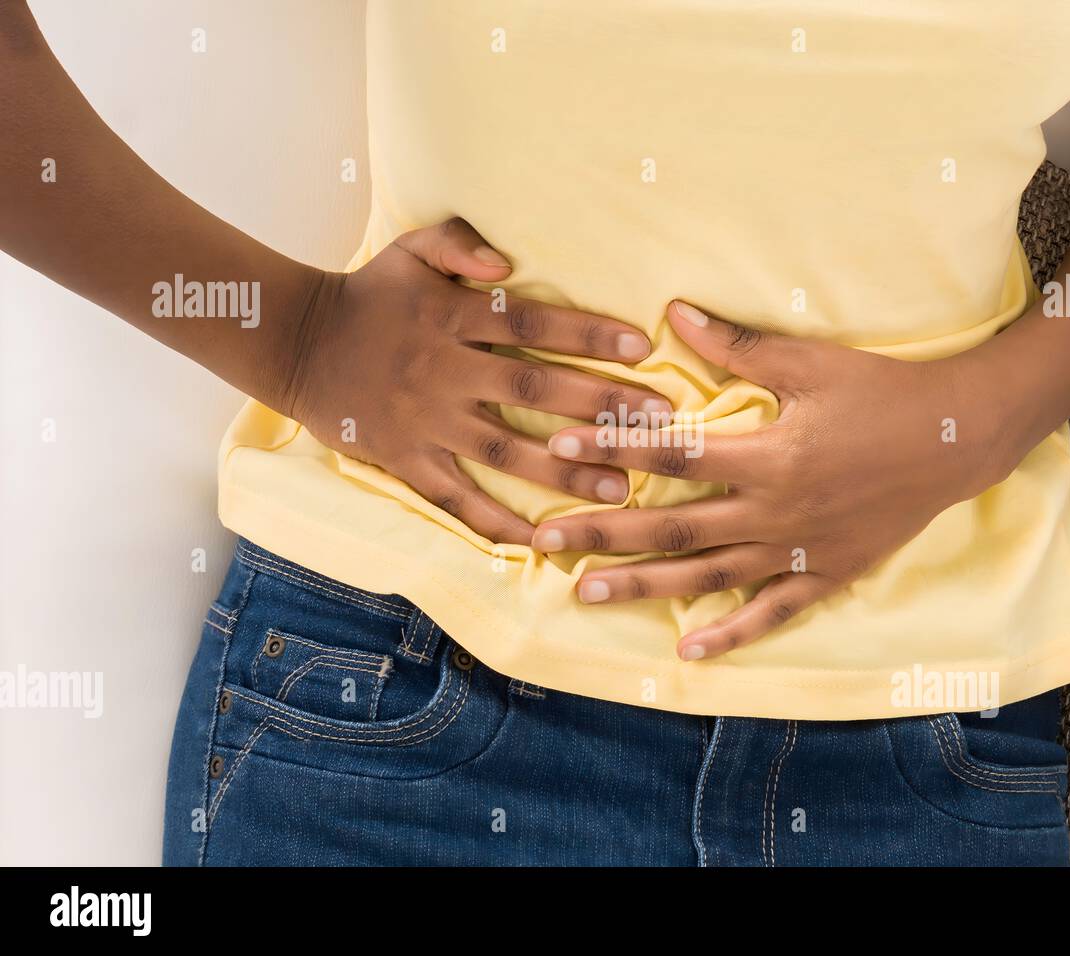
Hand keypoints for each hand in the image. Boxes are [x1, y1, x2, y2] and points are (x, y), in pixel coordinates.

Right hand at [282, 218, 670, 544]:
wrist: (296, 342)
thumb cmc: (368, 294)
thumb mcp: (408, 249)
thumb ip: (458, 243)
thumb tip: (509, 263)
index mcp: (451, 315)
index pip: (532, 324)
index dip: (588, 336)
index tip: (642, 350)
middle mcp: (444, 369)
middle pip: (532, 389)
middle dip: (599, 406)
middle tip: (659, 425)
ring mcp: (425, 420)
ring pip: (504, 449)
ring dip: (564, 471)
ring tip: (619, 489)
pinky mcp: (406, 459)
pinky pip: (455, 496)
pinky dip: (495, 520)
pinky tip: (539, 540)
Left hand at [531, 301, 1019, 658]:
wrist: (957, 437)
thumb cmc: (881, 391)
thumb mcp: (808, 362)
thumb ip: (735, 346)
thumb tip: (670, 313)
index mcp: (768, 454)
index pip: (673, 456)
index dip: (613, 450)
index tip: (559, 450)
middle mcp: (775, 510)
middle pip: (674, 527)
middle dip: (604, 534)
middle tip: (544, 543)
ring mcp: (799, 549)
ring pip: (708, 575)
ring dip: (645, 586)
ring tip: (585, 594)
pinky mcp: (826, 572)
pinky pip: (772, 611)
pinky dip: (731, 634)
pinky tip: (688, 652)